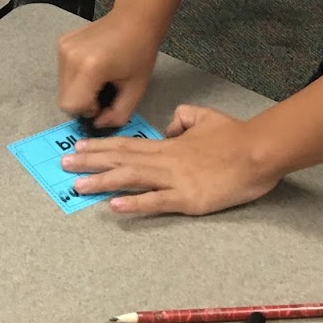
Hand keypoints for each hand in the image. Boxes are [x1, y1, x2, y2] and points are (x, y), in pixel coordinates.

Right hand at [56, 10, 164, 128]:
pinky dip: (75, 77)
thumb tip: (97, 123)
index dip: (88, 110)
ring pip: (61, 87)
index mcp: (90, 68)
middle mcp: (70, 57)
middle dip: (82, 102)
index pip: (72, 106)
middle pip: (63, 99)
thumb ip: (117, 115)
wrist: (134, 19)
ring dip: (78, 90)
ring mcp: (63, 48)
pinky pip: (63, 72)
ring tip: (99, 78)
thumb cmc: (140, 53)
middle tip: (102, 91)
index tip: (105, 100)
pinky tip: (93, 66)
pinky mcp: (61, 43)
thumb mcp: (135, 90)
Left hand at [59, 105, 280, 214]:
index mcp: (168, 145)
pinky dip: (134, 203)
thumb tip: (169, 128)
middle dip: (90, 163)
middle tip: (64, 166)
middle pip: (121, 160)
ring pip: (131, 178)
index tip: (77, 149)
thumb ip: (182, 119)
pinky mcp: (188, 199)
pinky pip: (156, 201)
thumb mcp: (204, 117)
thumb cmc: (235, 135)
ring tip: (78, 186)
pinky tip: (114, 205)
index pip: (127, 145)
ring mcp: (174, 180)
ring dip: (102, 182)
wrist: (258, 151)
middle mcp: (165, 161)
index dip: (100, 147)